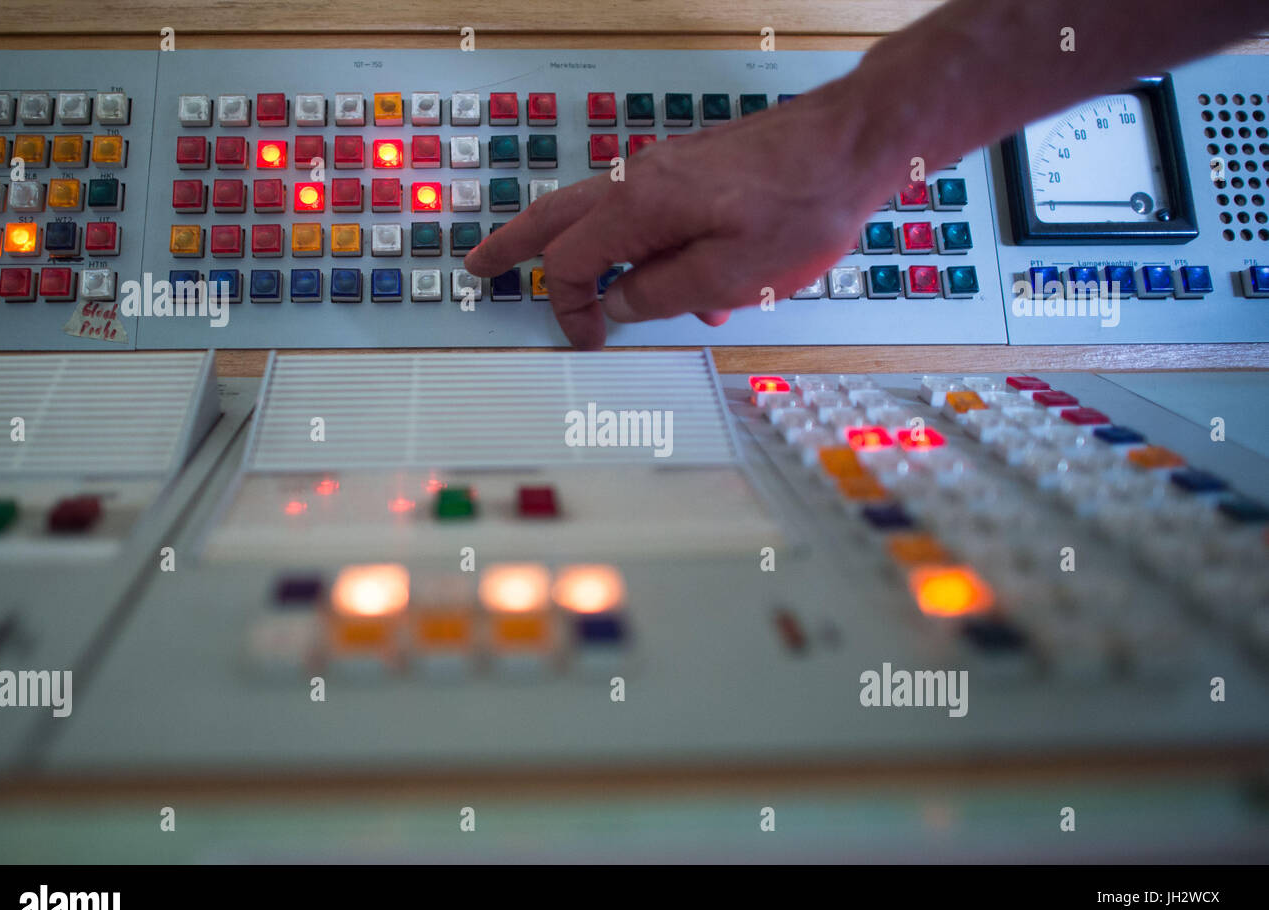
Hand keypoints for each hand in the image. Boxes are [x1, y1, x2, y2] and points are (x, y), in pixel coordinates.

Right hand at [463, 75, 913, 346]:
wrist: (854, 143)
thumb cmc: (803, 203)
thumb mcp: (730, 276)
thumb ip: (662, 295)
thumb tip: (618, 304)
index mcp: (640, 206)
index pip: (571, 262)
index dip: (569, 308)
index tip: (586, 341)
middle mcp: (641, 179)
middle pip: (557, 217)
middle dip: (516, 246)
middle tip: (480, 265)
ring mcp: (666, 170)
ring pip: (601, 214)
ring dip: (591, 256)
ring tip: (579, 288)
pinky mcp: (693, 171)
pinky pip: (647, 212)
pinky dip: (643, 247)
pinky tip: (684, 282)